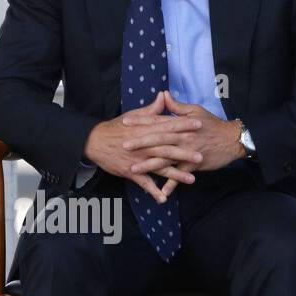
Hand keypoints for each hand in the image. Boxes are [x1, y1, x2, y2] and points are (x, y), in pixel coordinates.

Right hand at [84, 92, 201, 202]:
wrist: (94, 141)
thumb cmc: (115, 128)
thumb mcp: (133, 116)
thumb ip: (151, 110)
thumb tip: (163, 96)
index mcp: (145, 130)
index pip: (168, 126)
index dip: (184, 125)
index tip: (199, 124)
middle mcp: (144, 145)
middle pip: (167, 149)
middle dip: (184, 153)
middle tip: (201, 156)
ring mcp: (138, 160)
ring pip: (159, 167)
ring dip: (175, 174)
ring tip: (191, 179)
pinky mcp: (130, 171)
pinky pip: (143, 183)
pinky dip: (153, 191)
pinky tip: (163, 198)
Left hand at [122, 92, 245, 181]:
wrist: (232, 139)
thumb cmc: (212, 123)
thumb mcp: (195, 110)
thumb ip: (176, 106)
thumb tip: (163, 94)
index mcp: (180, 123)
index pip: (157, 120)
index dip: (141, 120)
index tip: (125, 121)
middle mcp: (182, 137)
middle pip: (158, 139)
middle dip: (140, 143)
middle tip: (124, 145)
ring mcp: (187, 152)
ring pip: (165, 159)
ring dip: (149, 165)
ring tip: (134, 169)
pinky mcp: (194, 165)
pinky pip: (180, 175)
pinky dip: (172, 184)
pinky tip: (161, 191)